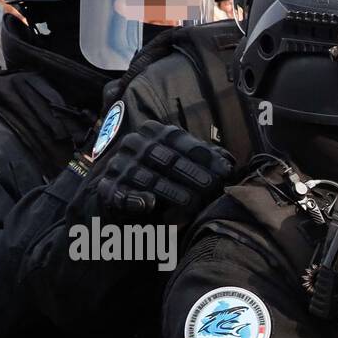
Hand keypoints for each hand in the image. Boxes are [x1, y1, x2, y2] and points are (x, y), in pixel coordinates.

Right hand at [90, 120, 234, 223]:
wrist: (119, 188)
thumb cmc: (159, 173)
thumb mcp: (179, 160)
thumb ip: (201, 157)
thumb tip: (229, 160)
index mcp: (154, 133)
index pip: (181, 142)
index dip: (205, 157)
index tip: (226, 172)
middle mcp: (135, 144)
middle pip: (167, 159)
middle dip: (191, 174)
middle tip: (212, 188)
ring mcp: (120, 165)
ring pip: (148, 178)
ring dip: (171, 190)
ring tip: (191, 203)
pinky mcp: (108, 187)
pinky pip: (121, 194)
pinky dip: (135, 199)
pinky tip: (149, 204)